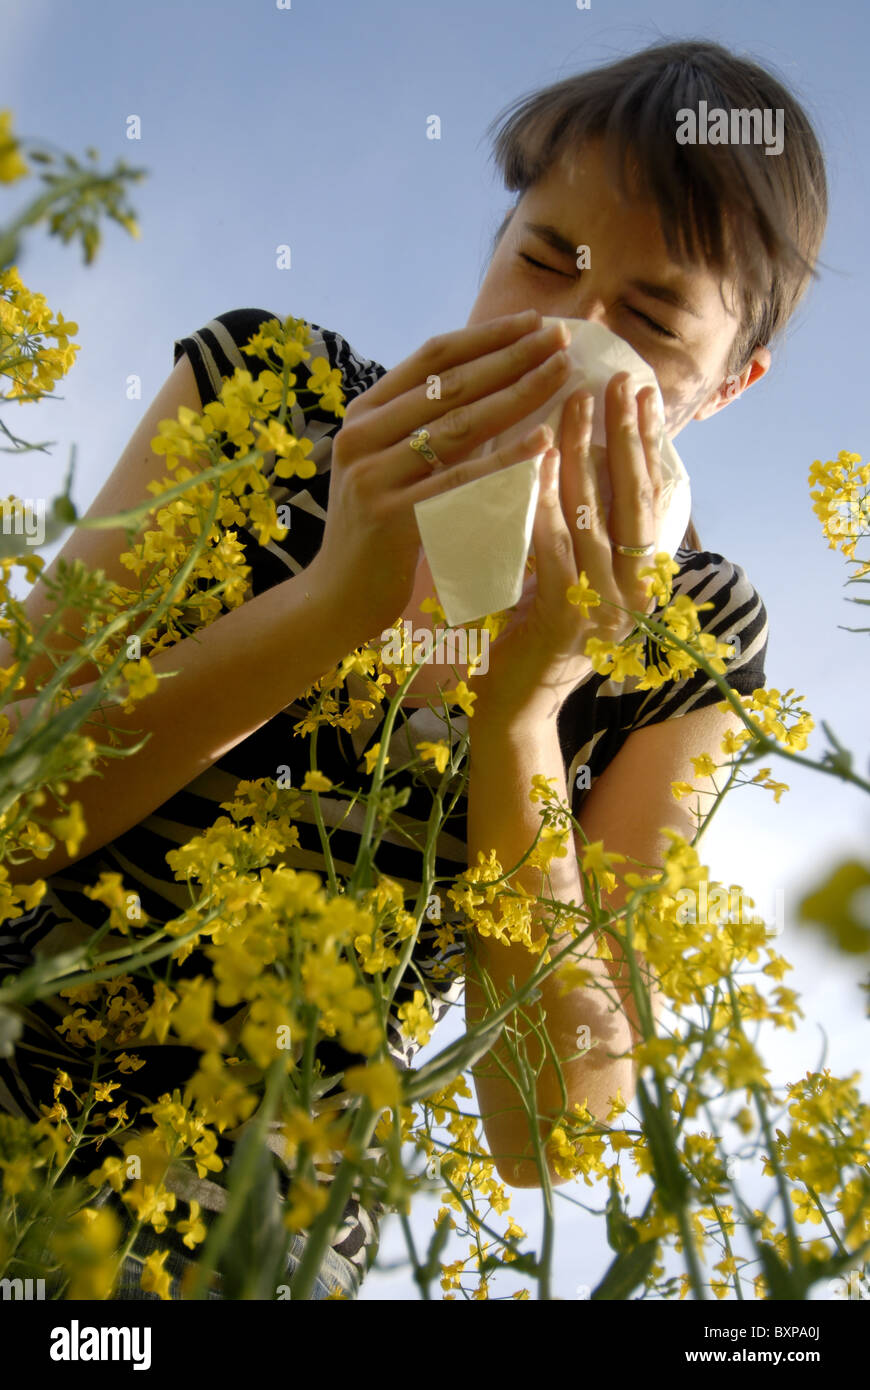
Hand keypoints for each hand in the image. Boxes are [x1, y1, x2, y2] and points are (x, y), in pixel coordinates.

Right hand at [307, 311, 573, 647]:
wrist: (338, 596)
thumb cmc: (379, 530)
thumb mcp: (391, 465)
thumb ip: (425, 427)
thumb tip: (494, 381)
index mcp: (364, 413)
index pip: (432, 357)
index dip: (487, 336)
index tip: (535, 322)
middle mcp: (362, 435)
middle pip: (450, 384)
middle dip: (512, 357)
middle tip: (562, 340)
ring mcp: (373, 475)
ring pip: (458, 426)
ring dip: (517, 395)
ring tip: (562, 375)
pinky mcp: (391, 516)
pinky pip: (460, 482)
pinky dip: (505, 459)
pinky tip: (543, 441)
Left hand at [471, 371, 666, 723]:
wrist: (513, 706)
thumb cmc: (534, 634)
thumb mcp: (569, 574)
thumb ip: (586, 529)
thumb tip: (585, 458)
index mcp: (642, 579)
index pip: (653, 497)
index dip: (648, 443)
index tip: (641, 390)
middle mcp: (636, 593)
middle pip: (635, 498)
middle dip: (627, 434)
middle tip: (618, 379)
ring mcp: (607, 607)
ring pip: (596, 514)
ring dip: (584, 453)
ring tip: (574, 402)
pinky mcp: (568, 618)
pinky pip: (556, 545)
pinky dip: (544, 500)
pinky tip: (532, 461)